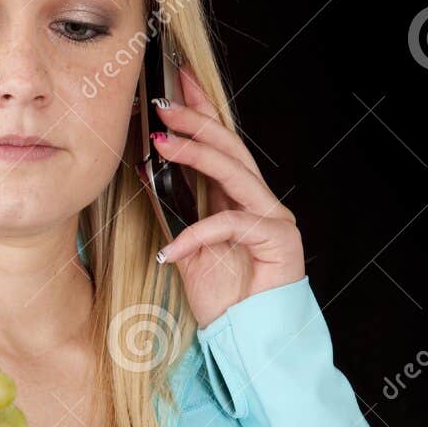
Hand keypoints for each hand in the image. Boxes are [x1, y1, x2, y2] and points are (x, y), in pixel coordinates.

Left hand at [151, 64, 304, 329]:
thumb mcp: (185, 251)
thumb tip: (147, 172)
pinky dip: (196, 234)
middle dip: (196, 120)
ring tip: (160, 141)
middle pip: (230, 148)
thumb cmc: (223, 302)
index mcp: (239, 202)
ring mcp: (274, 219)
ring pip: (234, 173)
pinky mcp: (280, 240)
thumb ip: (174, 212)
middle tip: (161, 102)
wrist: (247, 343)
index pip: (221, 146)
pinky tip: (169, 248)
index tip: (175, 83)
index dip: (200, 111)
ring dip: (195, 153)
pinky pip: (231, 224)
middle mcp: (261, 203)